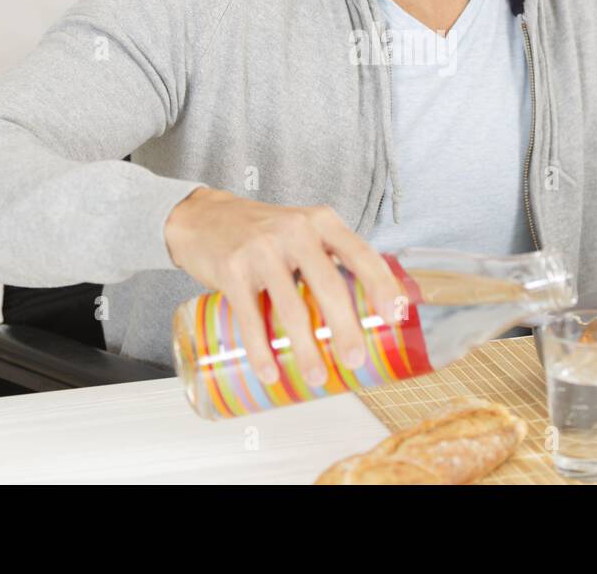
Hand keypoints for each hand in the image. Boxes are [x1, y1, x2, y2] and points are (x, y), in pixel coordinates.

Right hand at [163, 187, 403, 386]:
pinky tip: (270, 372)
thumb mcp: (301, 230)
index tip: (395, 316)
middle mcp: (295, 230)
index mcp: (321, 222)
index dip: (382, 286)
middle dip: (345, 328)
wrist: (201, 217)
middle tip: (354, 360)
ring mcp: (261, 249)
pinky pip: (250, 317)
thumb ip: (330, 258)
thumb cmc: (262, 233)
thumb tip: (369, 308)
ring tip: (317, 378)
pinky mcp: (231, 269)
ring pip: (291, 307)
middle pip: (329, 285)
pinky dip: (261, 350)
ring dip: (306, 349)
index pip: (361, 253)